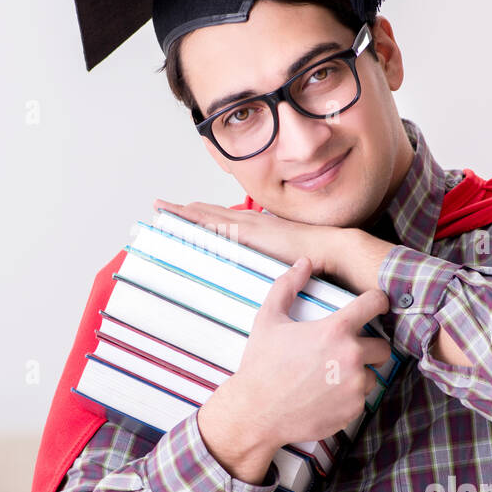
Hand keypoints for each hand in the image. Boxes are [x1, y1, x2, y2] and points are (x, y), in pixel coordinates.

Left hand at [153, 198, 347, 284]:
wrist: (331, 251)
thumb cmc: (314, 262)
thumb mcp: (285, 265)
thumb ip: (274, 269)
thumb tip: (269, 284)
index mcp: (257, 231)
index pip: (222, 221)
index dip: (201, 218)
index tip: (182, 216)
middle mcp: (250, 223)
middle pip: (209, 213)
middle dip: (184, 211)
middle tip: (160, 207)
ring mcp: (249, 225)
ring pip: (207, 214)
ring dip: (184, 211)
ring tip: (161, 207)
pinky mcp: (250, 232)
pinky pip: (216, 222)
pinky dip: (197, 218)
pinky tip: (182, 215)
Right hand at [200, 257, 392, 480]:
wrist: (256, 413)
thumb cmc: (261, 365)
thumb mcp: (268, 319)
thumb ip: (287, 286)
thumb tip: (303, 262)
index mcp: (335, 330)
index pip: (375, 304)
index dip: (377, 301)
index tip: (374, 306)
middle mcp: (351, 356)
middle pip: (383, 346)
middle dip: (369, 347)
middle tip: (346, 351)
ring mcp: (354, 386)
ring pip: (373, 375)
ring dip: (358, 374)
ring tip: (331, 377)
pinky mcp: (352, 410)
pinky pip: (362, 400)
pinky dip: (349, 397)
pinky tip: (326, 396)